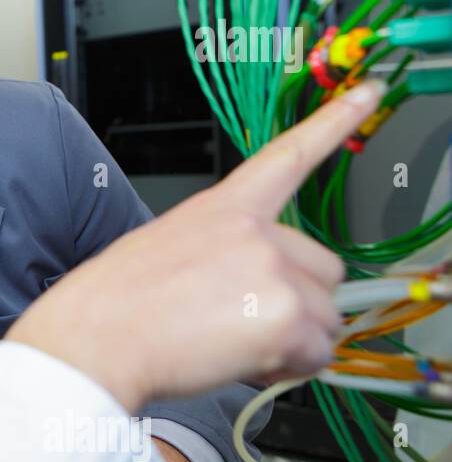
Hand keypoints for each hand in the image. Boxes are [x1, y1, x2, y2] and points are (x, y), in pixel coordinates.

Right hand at [5, 80, 383, 412]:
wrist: (93, 341)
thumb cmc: (115, 305)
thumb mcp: (165, 250)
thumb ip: (222, 254)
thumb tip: (253, 291)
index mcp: (222, 209)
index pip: (287, 157)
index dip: (334, 123)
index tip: (368, 92)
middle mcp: (255, 232)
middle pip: (324, 270)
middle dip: (297, 304)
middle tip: (240, 324)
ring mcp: (272, 271)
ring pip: (325, 319)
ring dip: (291, 342)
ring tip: (228, 345)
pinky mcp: (283, 317)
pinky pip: (315, 356)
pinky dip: (286, 369)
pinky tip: (238, 362)